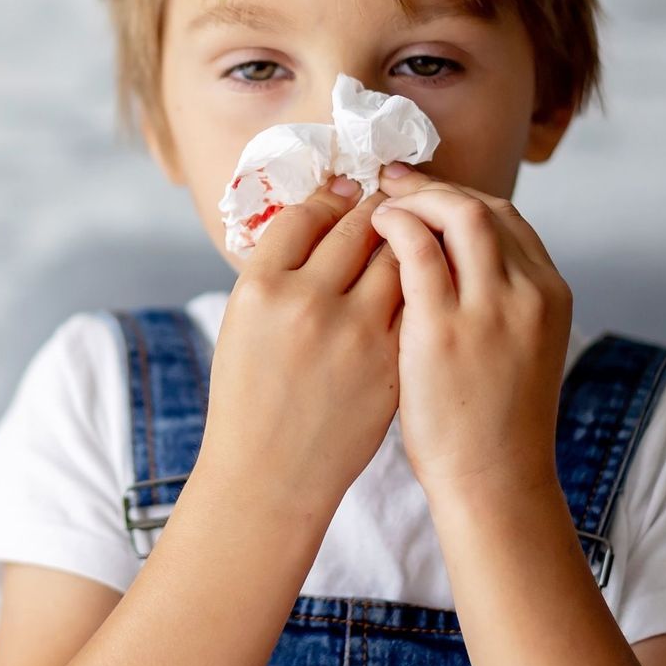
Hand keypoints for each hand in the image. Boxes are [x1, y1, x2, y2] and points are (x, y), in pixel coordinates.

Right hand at [197, 175, 403, 509]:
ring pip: (398, 257)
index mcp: (261, 287)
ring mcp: (354, 333)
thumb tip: (324, 216)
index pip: (306, 214)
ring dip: (408, 239)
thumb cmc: (251, 397)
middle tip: (387, 200)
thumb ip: (279, 271)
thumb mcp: (242, 323)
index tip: (345, 191)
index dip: (331, 197)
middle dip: (376, 208)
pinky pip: (417, 300)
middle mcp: (307, 302)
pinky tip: (423, 281)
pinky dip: (423, 282)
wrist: (272, 474)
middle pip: (356, 227)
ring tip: (410, 237)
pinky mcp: (391, 361)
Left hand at [367, 162, 573, 496]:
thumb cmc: (493, 425)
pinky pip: (418, 248)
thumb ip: (498, 302)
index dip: (461, 196)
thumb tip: (453, 262)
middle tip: (393, 181)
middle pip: (483, 207)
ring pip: (457, 214)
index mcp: (550, 294)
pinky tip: (374, 228)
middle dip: (434, 187)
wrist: (493, 482)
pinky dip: (395, 225)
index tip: (425, 193)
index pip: (507, 218)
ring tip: (378, 202)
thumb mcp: (517, 350)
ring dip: (414, 198)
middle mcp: (528, 291)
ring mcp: (490, 307)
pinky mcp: (445, 327)